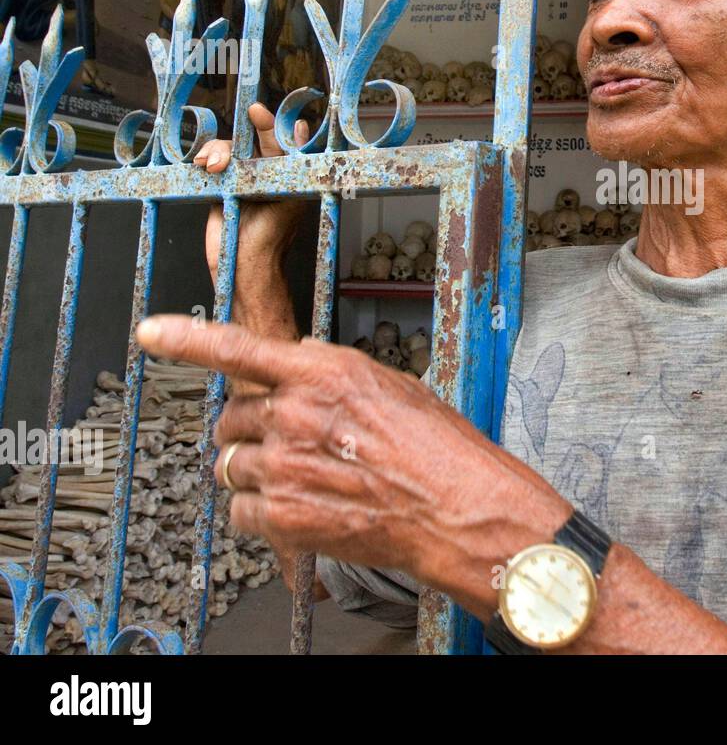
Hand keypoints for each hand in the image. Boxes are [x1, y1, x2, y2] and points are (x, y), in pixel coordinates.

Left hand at [132, 316, 570, 608]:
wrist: (457, 508)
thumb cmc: (437, 446)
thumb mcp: (389, 384)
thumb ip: (332, 374)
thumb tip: (299, 367)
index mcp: (323, 373)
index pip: (238, 349)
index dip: (187, 338)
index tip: (150, 331)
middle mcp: (295, 414)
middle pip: (231, 417)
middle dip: (250, 429)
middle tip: (287, 444)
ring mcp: (285, 466)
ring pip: (230, 465)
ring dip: (253, 471)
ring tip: (299, 479)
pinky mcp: (283, 516)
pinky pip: (239, 511)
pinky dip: (260, 513)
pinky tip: (299, 509)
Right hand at [194, 101, 308, 287]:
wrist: (244, 264)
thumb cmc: (272, 235)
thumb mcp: (286, 195)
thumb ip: (286, 161)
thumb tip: (300, 125)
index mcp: (286, 173)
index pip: (279, 139)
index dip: (268, 124)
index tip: (256, 111)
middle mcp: (263, 172)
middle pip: (248, 139)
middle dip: (239, 137)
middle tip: (231, 137)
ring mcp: (239, 178)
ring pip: (227, 149)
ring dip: (218, 151)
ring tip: (213, 166)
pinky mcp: (218, 186)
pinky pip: (210, 163)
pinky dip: (205, 158)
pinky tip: (201, 164)